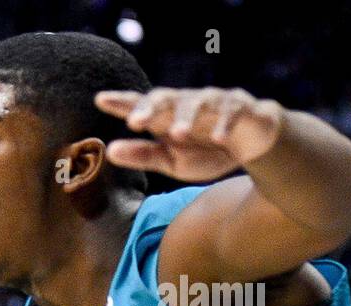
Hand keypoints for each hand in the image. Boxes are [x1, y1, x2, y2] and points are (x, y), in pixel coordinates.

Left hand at [95, 87, 285, 182]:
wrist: (249, 147)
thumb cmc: (204, 150)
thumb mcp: (170, 161)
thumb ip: (142, 156)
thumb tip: (109, 151)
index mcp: (166, 117)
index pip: (141, 105)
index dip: (122, 102)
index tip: (101, 99)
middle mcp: (187, 104)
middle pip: (166, 99)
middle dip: (150, 107)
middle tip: (135, 121)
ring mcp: (215, 103)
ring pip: (199, 102)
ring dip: (187, 117)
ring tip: (177, 133)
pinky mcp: (241, 107)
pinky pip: (233, 112)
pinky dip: (225, 124)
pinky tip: (218, 137)